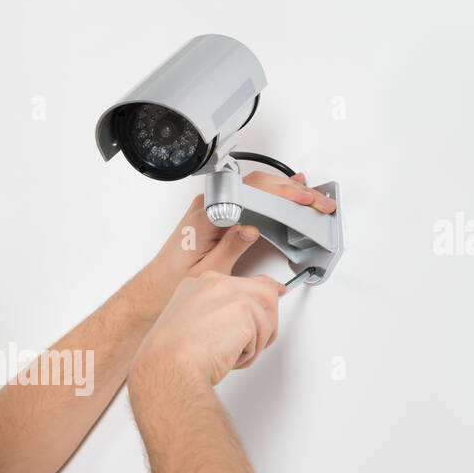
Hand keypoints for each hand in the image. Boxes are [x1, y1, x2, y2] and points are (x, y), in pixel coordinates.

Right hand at [130, 270, 286, 388]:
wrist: (169, 368)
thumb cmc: (172, 356)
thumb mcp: (189, 324)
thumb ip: (216, 312)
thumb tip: (241, 317)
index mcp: (199, 284)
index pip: (244, 281)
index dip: (260, 297)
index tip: (274, 294)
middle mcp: (216, 283)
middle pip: (265, 292)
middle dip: (266, 322)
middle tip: (254, 343)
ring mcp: (231, 294)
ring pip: (267, 318)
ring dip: (254, 344)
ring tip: (229, 355)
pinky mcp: (243, 311)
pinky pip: (263, 337)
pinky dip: (249, 356)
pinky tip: (228, 358)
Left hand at [148, 171, 336, 285]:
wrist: (157, 285)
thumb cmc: (175, 280)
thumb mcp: (209, 271)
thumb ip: (231, 248)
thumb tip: (252, 229)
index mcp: (206, 216)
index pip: (251, 193)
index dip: (281, 194)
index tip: (301, 200)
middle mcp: (208, 206)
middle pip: (256, 187)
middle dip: (291, 192)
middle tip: (317, 202)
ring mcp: (212, 206)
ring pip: (254, 188)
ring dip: (284, 191)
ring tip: (311, 196)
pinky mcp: (216, 212)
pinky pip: (247, 197)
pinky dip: (270, 196)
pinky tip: (286, 193)